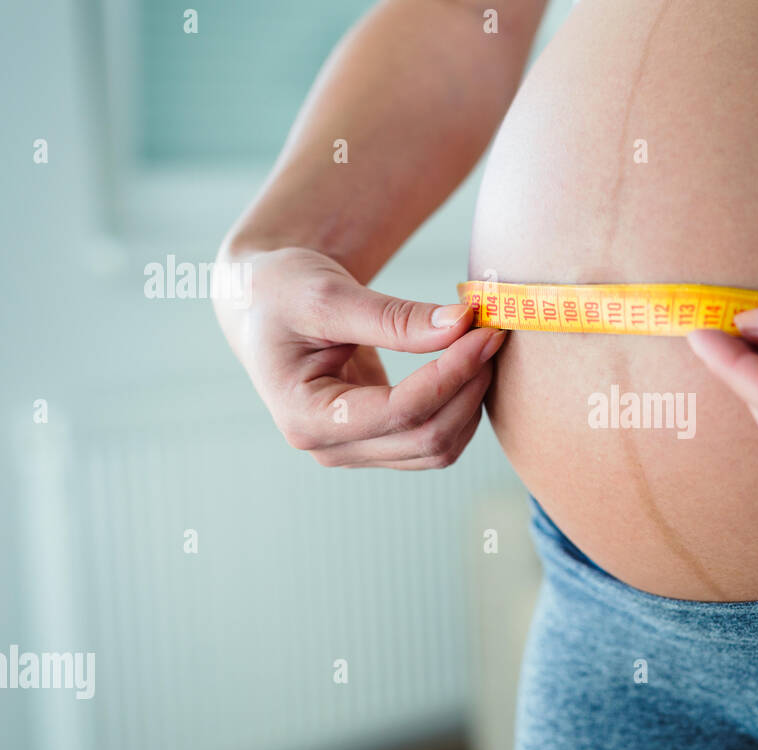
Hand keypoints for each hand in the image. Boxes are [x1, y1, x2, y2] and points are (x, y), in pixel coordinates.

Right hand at [213, 246, 504, 468]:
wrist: (266, 302)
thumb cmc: (284, 291)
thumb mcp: (328, 294)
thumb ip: (394, 317)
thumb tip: (461, 325)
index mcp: (304, 416)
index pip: (400, 412)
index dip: (451, 374)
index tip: (484, 332)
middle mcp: (330, 446)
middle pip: (426, 438)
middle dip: (468, 387)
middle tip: (492, 333)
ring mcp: (356, 450)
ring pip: (438, 448)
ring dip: (472, 401)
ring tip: (483, 344)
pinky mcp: (378, 442)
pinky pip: (436, 441)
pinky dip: (462, 406)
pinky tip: (471, 365)